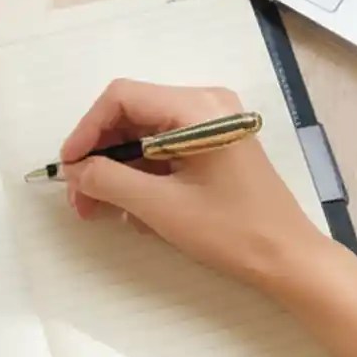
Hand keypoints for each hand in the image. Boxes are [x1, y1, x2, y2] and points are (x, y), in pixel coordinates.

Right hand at [62, 80, 332, 289]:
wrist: (288, 258)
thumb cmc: (230, 230)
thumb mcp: (161, 207)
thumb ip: (109, 181)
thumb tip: (74, 171)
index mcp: (196, 107)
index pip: (122, 98)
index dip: (87, 131)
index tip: (68, 168)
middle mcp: (205, 103)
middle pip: (132, 115)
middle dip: (101, 156)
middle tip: (80, 198)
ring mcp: (213, 123)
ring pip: (146, 134)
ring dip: (118, 169)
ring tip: (100, 210)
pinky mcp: (216, 144)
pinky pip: (166, 148)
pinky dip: (143, 173)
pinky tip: (132, 209)